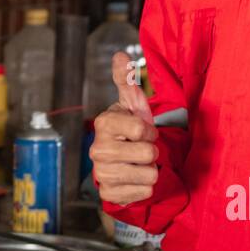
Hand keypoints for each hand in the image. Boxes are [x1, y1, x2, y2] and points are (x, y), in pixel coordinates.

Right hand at [90, 51, 158, 205]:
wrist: (121, 162)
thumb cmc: (130, 130)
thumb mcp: (132, 104)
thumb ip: (127, 80)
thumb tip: (119, 55)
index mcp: (104, 123)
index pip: (142, 130)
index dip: (151, 131)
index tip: (144, 131)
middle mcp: (97, 149)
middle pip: (147, 154)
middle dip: (152, 152)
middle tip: (141, 149)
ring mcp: (101, 173)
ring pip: (149, 176)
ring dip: (151, 171)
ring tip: (139, 164)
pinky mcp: (109, 195)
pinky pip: (143, 193)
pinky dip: (145, 188)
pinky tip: (135, 179)